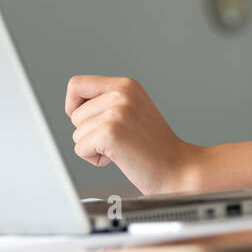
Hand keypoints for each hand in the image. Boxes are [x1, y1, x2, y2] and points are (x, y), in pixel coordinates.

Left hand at [64, 75, 202, 194]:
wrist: (178, 167)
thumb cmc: (155, 145)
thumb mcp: (134, 109)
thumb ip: (108, 101)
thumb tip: (73, 109)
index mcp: (126, 85)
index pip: (76, 85)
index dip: (74, 105)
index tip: (88, 121)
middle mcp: (121, 93)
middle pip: (74, 114)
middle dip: (89, 132)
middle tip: (117, 140)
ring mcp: (116, 112)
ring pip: (77, 133)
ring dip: (94, 147)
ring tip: (121, 148)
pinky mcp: (110, 133)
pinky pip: (80, 148)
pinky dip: (94, 159)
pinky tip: (118, 158)